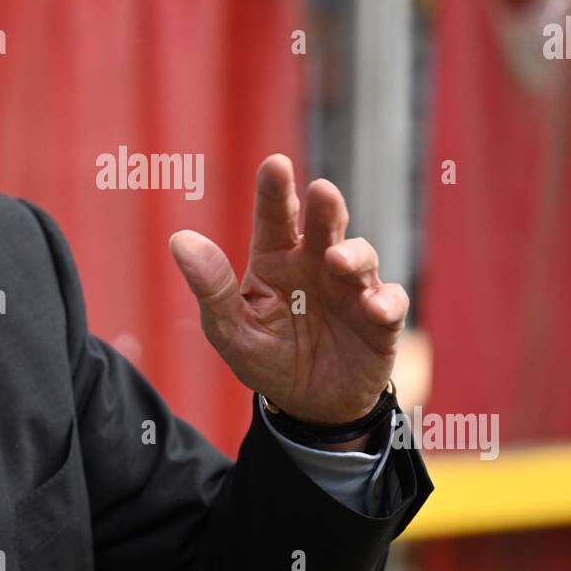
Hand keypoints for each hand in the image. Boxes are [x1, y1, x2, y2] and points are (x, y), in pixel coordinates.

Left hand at [168, 153, 407, 425]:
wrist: (308, 406)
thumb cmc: (265, 357)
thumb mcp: (230, 329)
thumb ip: (211, 287)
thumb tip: (180, 239)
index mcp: (277, 259)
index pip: (276, 217)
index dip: (276, 191)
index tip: (275, 165)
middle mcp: (318, 264)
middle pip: (324, 226)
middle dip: (325, 207)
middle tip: (321, 191)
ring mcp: (353, 289)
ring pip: (361, 257)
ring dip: (354, 255)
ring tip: (338, 261)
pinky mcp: (380, 321)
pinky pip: (390, 303)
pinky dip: (386, 302)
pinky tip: (374, 308)